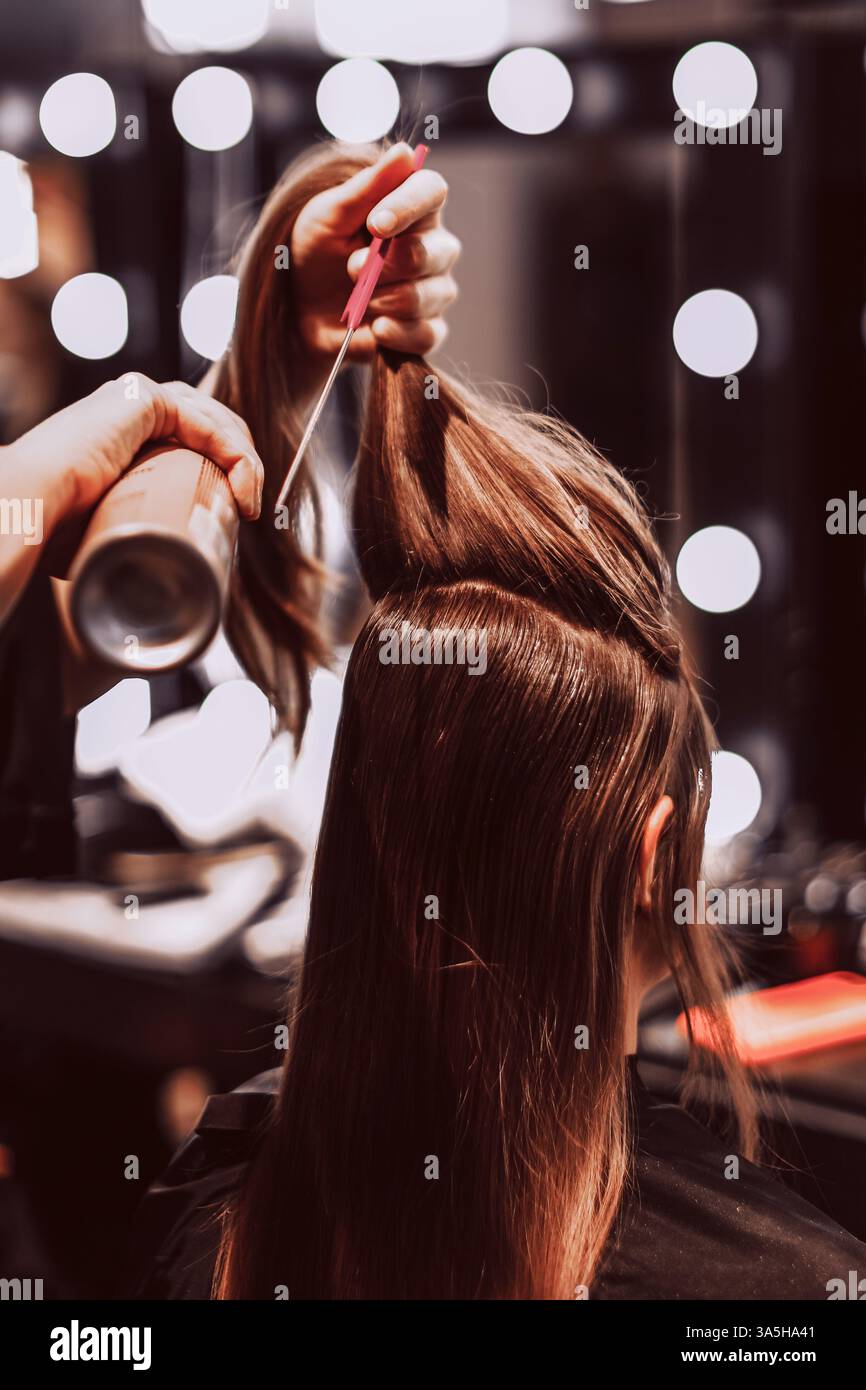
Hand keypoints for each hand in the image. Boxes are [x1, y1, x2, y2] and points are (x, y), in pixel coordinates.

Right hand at [8, 374, 264, 535]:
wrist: (30, 511)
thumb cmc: (55, 532)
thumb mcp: (109, 530)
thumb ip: (129, 535)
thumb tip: (154, 582)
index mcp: (124, 431)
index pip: (195, 433)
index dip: (228, 467)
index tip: (241, 512)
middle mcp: (130, 406)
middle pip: (212, 424)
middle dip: (242, 463)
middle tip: (249, 509)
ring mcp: (136, 398)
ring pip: (217, 422)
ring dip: (245, 463)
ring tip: (248, 507)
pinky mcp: (143, 399)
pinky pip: (208, 424)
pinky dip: (235, 456)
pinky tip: (242, 488)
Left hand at [291, 143, 459, 363]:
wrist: (301, 310)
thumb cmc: (316, 252)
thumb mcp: (328, 214)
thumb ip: (367, 187)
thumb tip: (404, 153)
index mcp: (412, 207)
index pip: (432, 192)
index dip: (408, 205)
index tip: (375, 224)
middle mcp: (432, 246)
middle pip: (431, 251)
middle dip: (384, 266)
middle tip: (351, 269)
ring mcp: (434, 289)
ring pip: (428, 295)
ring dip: (383, 300)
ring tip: (358, 301)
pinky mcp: (427, 329)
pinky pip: (428, 334)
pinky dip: (397, 334)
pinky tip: (375, 328)